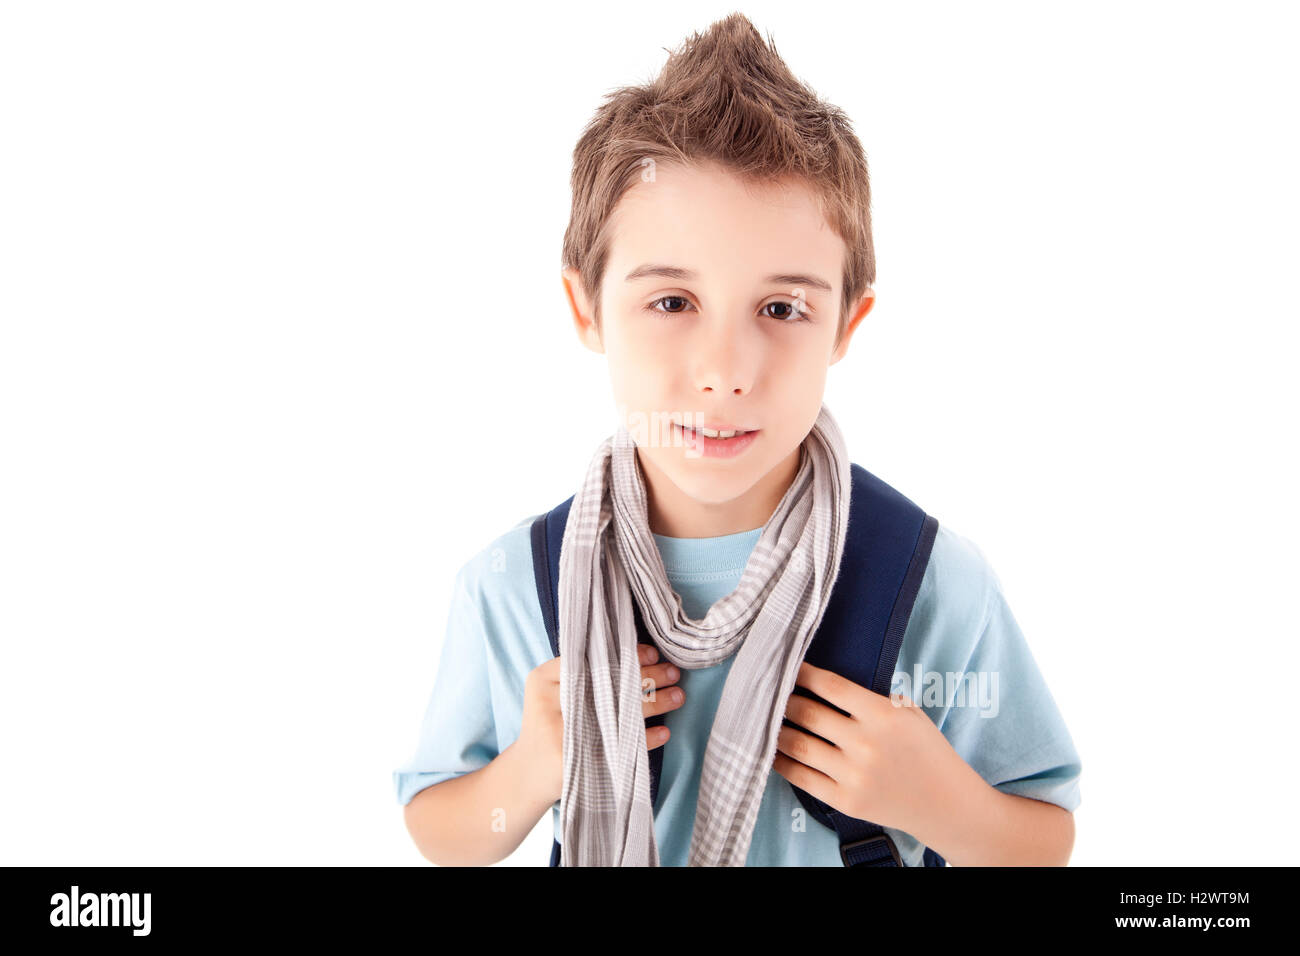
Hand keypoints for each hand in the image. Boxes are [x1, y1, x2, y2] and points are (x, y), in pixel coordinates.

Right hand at [517, 646, 685, 804]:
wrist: (528, 773)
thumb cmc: (551, 724)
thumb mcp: (552, 691)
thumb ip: (582, 672)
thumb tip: (642, 656)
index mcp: (543, 680)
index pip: (590, 659)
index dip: (626, 655)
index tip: (652, 653)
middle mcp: (550, 704)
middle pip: (610, 684)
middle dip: (649, 677)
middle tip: (674, 673)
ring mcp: (563, 734)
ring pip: (621, 712)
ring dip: (657, 703)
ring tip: (679, 697)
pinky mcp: (577, 761)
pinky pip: (621, 747)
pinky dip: (646, 740)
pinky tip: (664, 731)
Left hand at [770, 661, 972, 840]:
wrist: (944, 802)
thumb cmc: (924, 749)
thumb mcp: (907, 712)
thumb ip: (870, 697)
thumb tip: (822, 682)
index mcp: (882, 716)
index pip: (830, 686)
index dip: (803, 673)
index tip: (785, 665)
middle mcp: (865, 744)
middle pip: (807, 713)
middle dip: (782, 699)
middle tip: (767, 691)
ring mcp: (853, 775)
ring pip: (798, 744)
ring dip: (775, 728)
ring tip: (762, 717)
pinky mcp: (845, 801)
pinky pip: (801, 777)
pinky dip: (781, 761)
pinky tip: (771, 749)